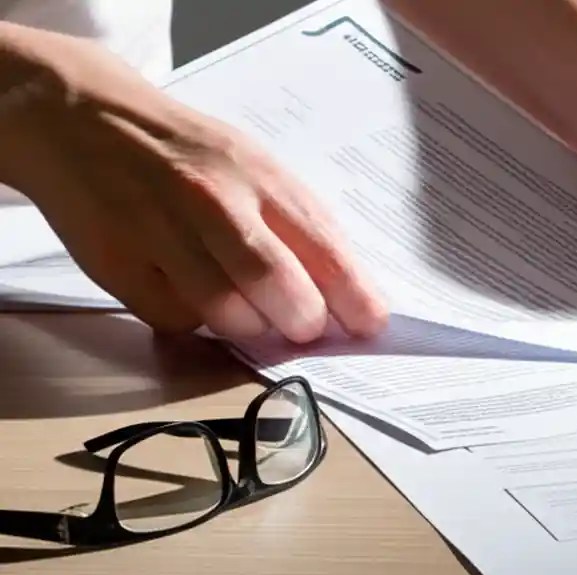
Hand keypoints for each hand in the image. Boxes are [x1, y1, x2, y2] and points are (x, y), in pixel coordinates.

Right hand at [0, 25, 386, 342]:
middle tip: (302, 325)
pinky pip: (176, 320)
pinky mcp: (119, 264)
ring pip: (229, 316)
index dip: (355, 299)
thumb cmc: (185, 153)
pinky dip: (194, 321)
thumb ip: (295, 225)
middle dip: (303, 323)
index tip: (370, 326)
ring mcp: (163, 234)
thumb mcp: (253, 167)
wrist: (82, 118)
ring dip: (251, 329)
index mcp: (260, 178)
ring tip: (249, 311)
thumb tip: (345, 294)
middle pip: (280, 290)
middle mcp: (215, 203)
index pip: (325, 251)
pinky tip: (191, 293)